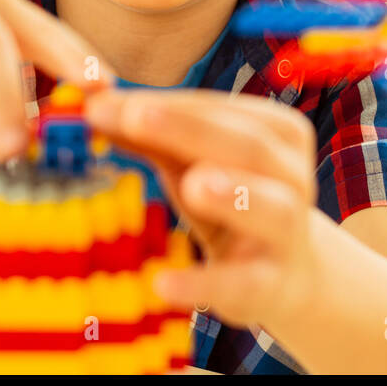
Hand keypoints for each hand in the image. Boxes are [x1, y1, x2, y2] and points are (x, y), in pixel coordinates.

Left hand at [84, 88, 319, 327]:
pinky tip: (162, 282)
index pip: (220, 109)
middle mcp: (293, 176)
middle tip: (137, 117)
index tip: (104, 100)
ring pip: (272, 208)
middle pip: (248, 145)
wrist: (285, 274)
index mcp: (278, 133)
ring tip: (194, 184)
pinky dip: (203, 283)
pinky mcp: (269, 284)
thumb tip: (93, 104)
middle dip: (192, 130)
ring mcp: (288, 233)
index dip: (166, 104)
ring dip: (234, 194)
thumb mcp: (191, 162)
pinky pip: (240, 282)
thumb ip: (148, 135)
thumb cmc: (230, 200)